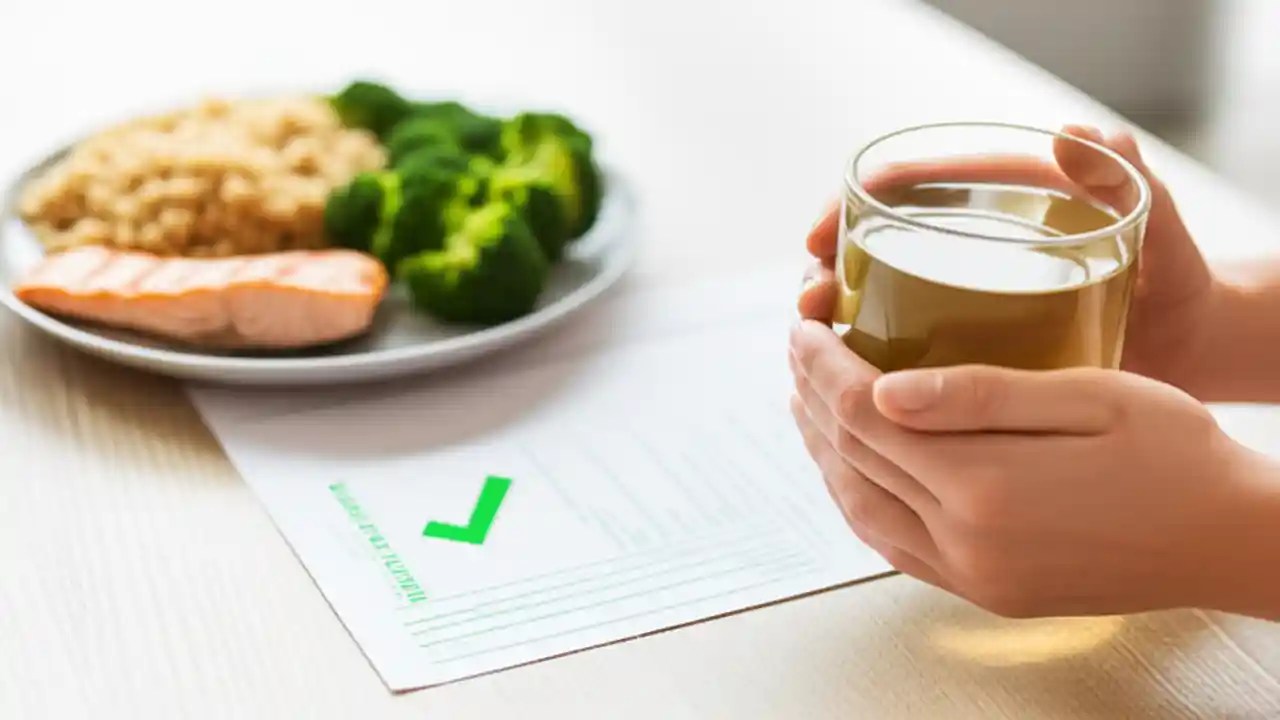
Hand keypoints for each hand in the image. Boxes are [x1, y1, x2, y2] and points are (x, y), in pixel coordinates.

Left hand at [788, 320, 1279, 617]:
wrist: (1230, 541)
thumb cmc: (1177, 454)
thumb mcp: (1092, 398)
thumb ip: (983, 394)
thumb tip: (882, 389)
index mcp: (986, 485)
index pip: (865, 414)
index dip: (823, 364)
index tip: (804, 322)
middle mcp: (966, 541)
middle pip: (852, 458)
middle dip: (812, 397)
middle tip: (796, 349)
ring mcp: (972, 575)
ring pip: (860, 508)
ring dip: (822, 452)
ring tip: (805, 402)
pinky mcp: (985, 592)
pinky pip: (892, 545)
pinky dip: (857, 499)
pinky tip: (852, 467)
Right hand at [799, 126, 1216, 392]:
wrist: (1192, 347)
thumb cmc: (1177, 278)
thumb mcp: (1156, 226)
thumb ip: (1127, 178)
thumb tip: (1074, 131)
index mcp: (996, 202)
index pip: (905, 186)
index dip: (849, 204)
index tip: (818, 235)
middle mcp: (966, 248)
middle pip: (874, 249)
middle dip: (826, 273)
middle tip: (810, 306)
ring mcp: (959, 302)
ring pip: (875, 305)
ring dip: (832, 324)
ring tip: (812, 349)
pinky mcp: (963, 353)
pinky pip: (898, 356)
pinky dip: (862, 369)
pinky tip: (840, 394)